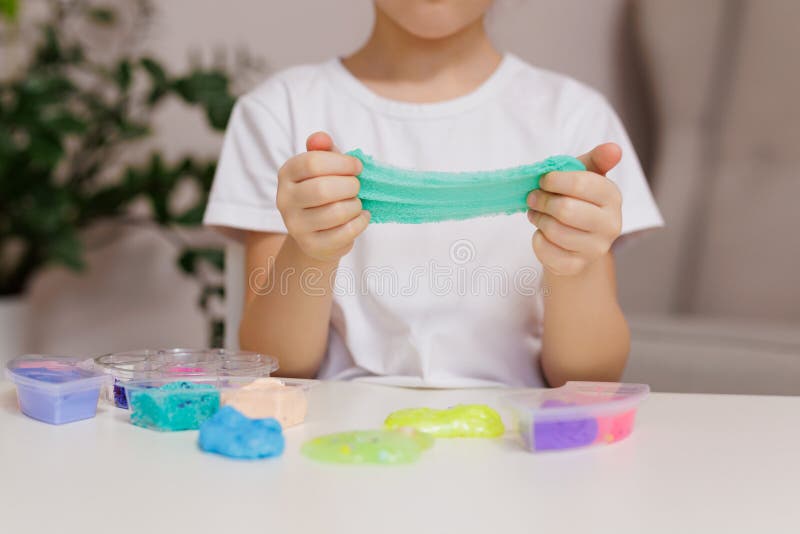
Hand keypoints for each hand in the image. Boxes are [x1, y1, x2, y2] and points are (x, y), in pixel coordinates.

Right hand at [277, 131, 370, 262]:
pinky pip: (344, 233)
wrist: (315, 232)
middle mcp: (285, 200)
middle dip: (350, 186)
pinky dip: (360, 223)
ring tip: (356, 203)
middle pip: (323, 189)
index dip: (342, 163)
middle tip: (357, 187)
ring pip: (336, 212)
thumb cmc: (323, 192)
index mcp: (287, 174)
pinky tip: (360, 217)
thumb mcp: (323, 167)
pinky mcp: (311, 245)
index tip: (357, 167)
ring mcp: (296, 226)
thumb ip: (323, 150)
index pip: (313, 162)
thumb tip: (321, 138)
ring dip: (355, 205)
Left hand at [527, 143, 622, 275]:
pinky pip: (546, 251)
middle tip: (533, 197)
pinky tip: (542, 233)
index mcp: (612, 197)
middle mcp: (611, 225)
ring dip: (538, 219)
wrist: (578, 242)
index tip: (544, 180)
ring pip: (554, 231)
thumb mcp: (586, 175)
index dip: (554, 180)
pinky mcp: (576, 266)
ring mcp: (595, 249)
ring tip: (536, 213)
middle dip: (542, 200)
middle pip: (565, 209)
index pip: (581, 183)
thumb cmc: (578, 200)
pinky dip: (537, 240)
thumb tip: (614, 149)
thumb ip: (597, 159)